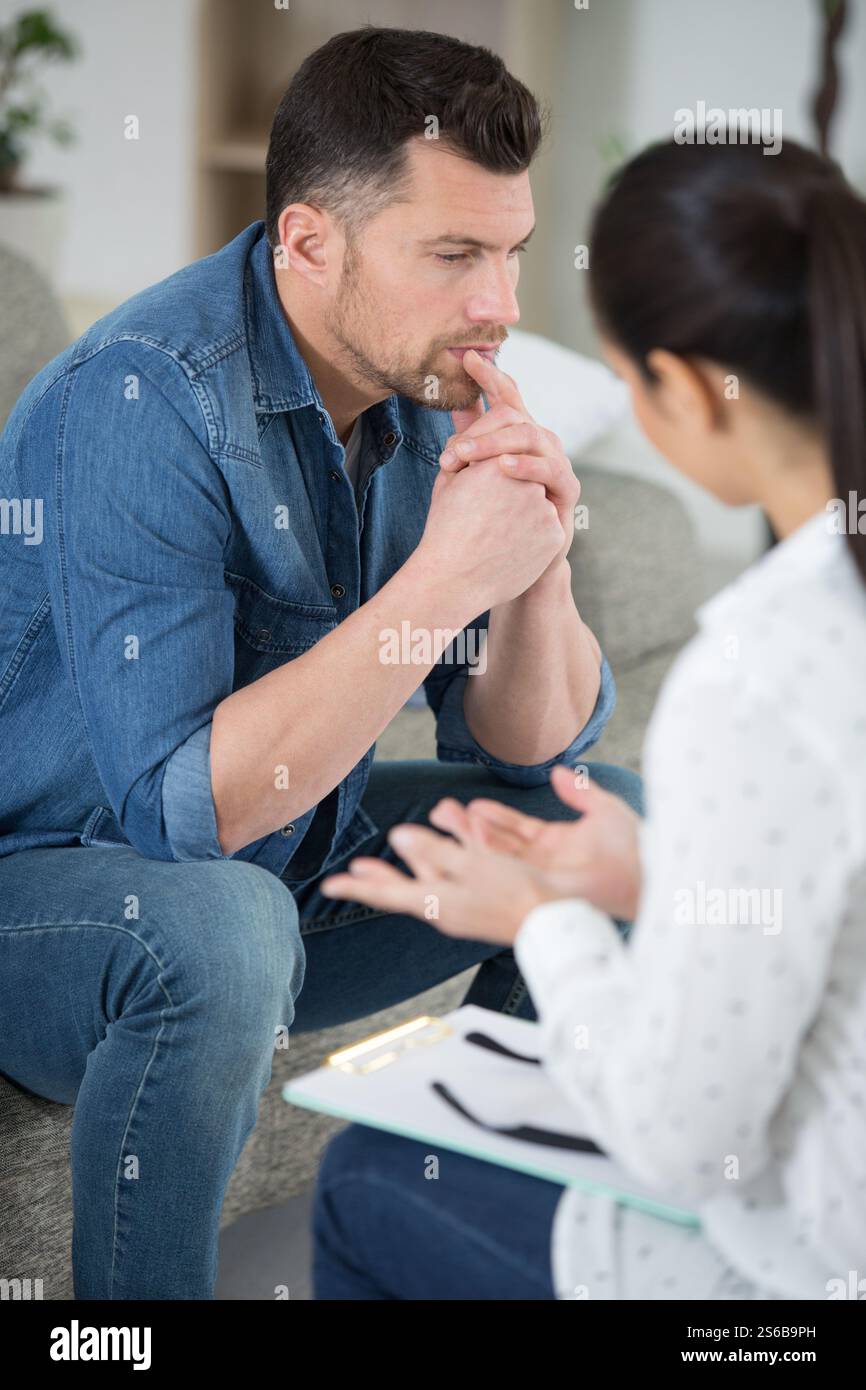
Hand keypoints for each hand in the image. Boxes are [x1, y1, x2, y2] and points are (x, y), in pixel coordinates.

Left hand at [320, 822, 561, 944]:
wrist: (556, 923)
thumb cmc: (517, 893)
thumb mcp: (471, 866)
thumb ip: (434, 851)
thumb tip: (398, 837)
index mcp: (437, 904)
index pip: (387, 894)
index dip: (358, 887)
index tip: (329, 885)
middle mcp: (446, 910)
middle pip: (404, 890)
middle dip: (380, 877)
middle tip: (355, 870)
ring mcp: (465, 910)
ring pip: (430, 882)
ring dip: (413, 863)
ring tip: (396, 848)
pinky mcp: (483, 905)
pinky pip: (454, 881)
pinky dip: (443, 863)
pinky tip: (445, 851)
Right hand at [414, 455, 564, 611]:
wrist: (454, 581)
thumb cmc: (445, 530)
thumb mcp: (448, 480)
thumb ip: (464, 449)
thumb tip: (470, 429)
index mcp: (500, 463)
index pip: (504, 460)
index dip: (487, 482)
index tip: (476, 499)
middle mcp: (528, 481)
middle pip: (521, 482)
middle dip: (506, 497)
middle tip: (485, 519)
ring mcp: (545, 509)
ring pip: (536, 506)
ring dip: (519, 518)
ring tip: (494, 537)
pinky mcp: (555, 535)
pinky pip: (544, 531)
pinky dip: (529, 539)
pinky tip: (508, 551)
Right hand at [428, 764, 642, 921]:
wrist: (645, 870)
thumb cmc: (633, 844)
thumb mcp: (604, 808)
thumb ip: (579, 791)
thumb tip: (558, 771)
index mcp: (556, 842)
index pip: (516, 827)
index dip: (495, 816)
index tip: (472, 804)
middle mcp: (543, 860)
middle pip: (498, 842)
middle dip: (470, 826)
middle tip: (443, 809)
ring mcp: (540, 872)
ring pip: (496, 853)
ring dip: (470, 835)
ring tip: (446, 817)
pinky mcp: (539, 881)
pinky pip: (506, 864)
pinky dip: (486, 850)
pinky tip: (468, 832)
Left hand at [439, 350, 580, 570]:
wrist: (517, 564)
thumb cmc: (493, 517)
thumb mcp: (473, 475)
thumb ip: (467, 438)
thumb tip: (450, 402)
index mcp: (518, 436)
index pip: (507, 397)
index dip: (490, 375)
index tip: (467, 357)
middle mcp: (541, 444)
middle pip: (517, 415)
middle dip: (481, 428)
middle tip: (451, 448)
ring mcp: (557, 465)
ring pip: (534, 437)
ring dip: (496, 444)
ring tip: (465, 456)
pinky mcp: (566, 492)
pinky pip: (551, 470)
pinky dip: (527, 466)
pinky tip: (503, 468)